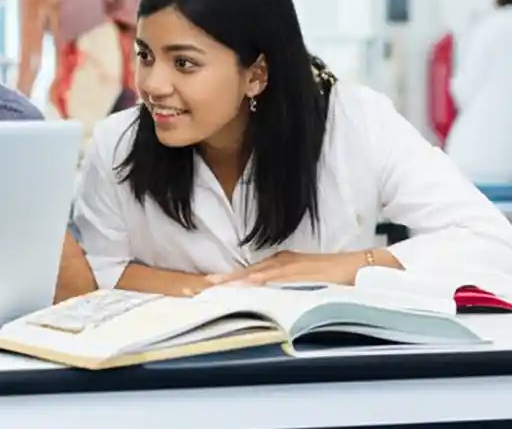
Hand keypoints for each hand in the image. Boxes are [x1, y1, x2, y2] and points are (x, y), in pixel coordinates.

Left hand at [205, 250, 370, 287]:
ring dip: (238, 280)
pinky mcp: (307, 271)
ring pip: (260, 273)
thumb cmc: (336, 276)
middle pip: (248, 272)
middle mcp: (284, 262)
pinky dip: (265, 279)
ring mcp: (295, 265)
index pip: (248, 274)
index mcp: (281, 265)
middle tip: (202, 287)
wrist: (366, 266)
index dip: (228, 281)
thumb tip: (267, 304)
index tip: (207, 287)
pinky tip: (252, 283)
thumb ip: (285, 290)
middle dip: (225, 280)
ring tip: (218, 287)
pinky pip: (282, 276)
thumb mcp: (304, 283)